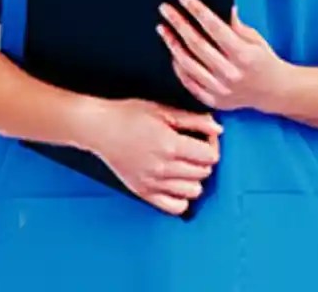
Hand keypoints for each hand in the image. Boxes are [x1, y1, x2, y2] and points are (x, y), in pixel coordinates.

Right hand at [77, 97, 222, 215]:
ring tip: (185, 165)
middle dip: (204, 160)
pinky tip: (176, 183)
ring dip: (194, 178)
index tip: (205, 138)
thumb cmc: (129, 115)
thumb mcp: (164, 110)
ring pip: (193, 191)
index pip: (210, 157)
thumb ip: (195, 120)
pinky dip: (181, 198)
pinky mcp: (143, 192)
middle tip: (195, 149)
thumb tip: (219, 130)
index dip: (212, 145)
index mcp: (170, 145)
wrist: (99, 128)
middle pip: (203, 173)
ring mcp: (152, 183)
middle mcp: (163, 168)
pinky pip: (174, 207)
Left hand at [158, 0, 290, 112]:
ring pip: (188, 63)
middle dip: (178, 23)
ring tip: (163, 29)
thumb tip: (224, 9)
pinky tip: (173, 53)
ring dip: (172, 44)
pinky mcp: (213, 100)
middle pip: (196, 44)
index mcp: (243, 55)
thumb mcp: (257, 40)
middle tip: (165, 9)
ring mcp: (220, 89)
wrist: (274, 92)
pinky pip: (188, 82)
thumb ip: (238, 26)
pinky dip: (178, 67)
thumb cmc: (265, 63)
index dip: (197, 10)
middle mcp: (230, 73)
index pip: (214, 27)